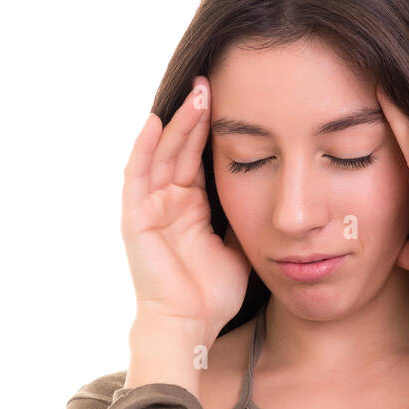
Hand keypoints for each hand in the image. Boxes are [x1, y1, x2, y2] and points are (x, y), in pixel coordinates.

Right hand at [121, 76, 250, 337]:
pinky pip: (137, 175)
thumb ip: (246, 218)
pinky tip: (155, 120)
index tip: (232, 100)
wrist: (190, 326)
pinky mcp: (135, 218)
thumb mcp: (240, 247)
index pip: (200, 158)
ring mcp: (150, 208)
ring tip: (195, 93)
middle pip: (181, 148)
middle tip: (213, 82)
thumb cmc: (213, 296)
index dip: (212, 130)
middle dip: (196, 116)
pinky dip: (144, 147)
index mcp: (191, 208)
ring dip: (177, 123)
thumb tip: (272, 193)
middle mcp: (168, 202)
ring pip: (163, 154)